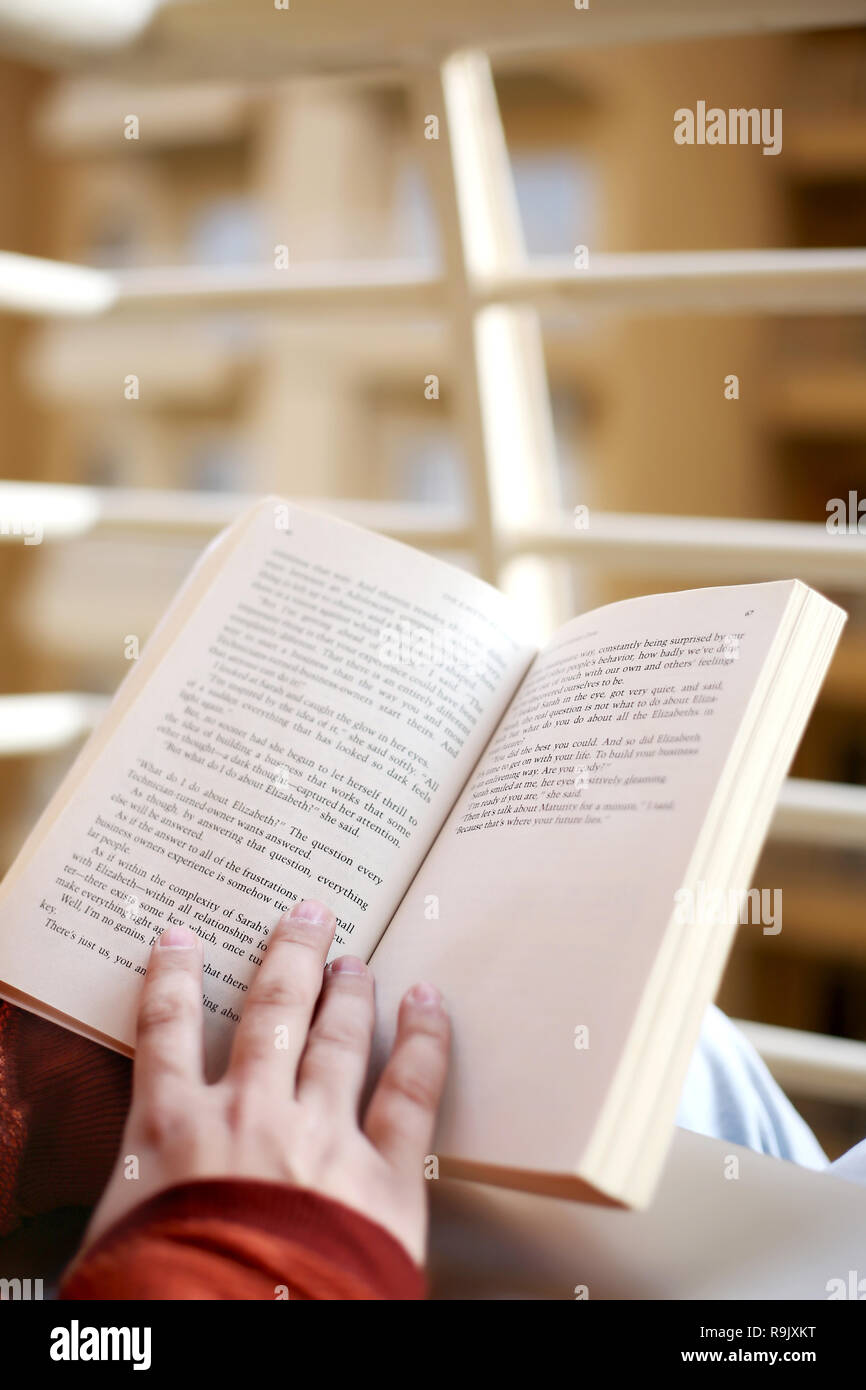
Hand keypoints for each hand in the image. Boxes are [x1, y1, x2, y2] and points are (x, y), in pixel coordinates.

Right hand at [81, 900, 448, 1263]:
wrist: (232, 1337)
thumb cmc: (162, 1298)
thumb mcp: (117, 1232)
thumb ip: (139, 1186)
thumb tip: (146, 1185)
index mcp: (173, 1129)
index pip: (167, 1031)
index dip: (174, 978)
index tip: (182, 939)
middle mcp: (250, 1114)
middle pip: (272, 1013)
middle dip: (291, 958)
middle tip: (310, 915)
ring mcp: (322, 1137)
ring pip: (339, 1039)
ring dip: (349, 992)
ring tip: (357, 959)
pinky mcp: (385, 1178)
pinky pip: (411, 1093)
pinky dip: (422, 1041)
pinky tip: (427, 1004)